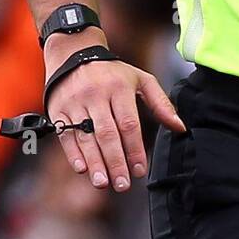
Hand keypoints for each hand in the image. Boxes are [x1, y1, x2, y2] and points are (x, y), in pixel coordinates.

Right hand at [43, 26, 185, 192]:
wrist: (73, 53)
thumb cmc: (112, 72)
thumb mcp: (140, 79)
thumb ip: (161, 103)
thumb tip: (180, 127)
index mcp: (118, 87)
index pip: (128, 123)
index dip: (135, 149)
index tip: (140, 169)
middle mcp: (95, 95)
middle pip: (107, 134)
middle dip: (116, 162)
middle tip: (123, 184)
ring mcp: (74, 103)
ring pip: (85, 137)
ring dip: (95, 163)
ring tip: (104, 182)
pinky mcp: (58, 110)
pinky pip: (65, 135)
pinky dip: (74, 154)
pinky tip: (83, 169)